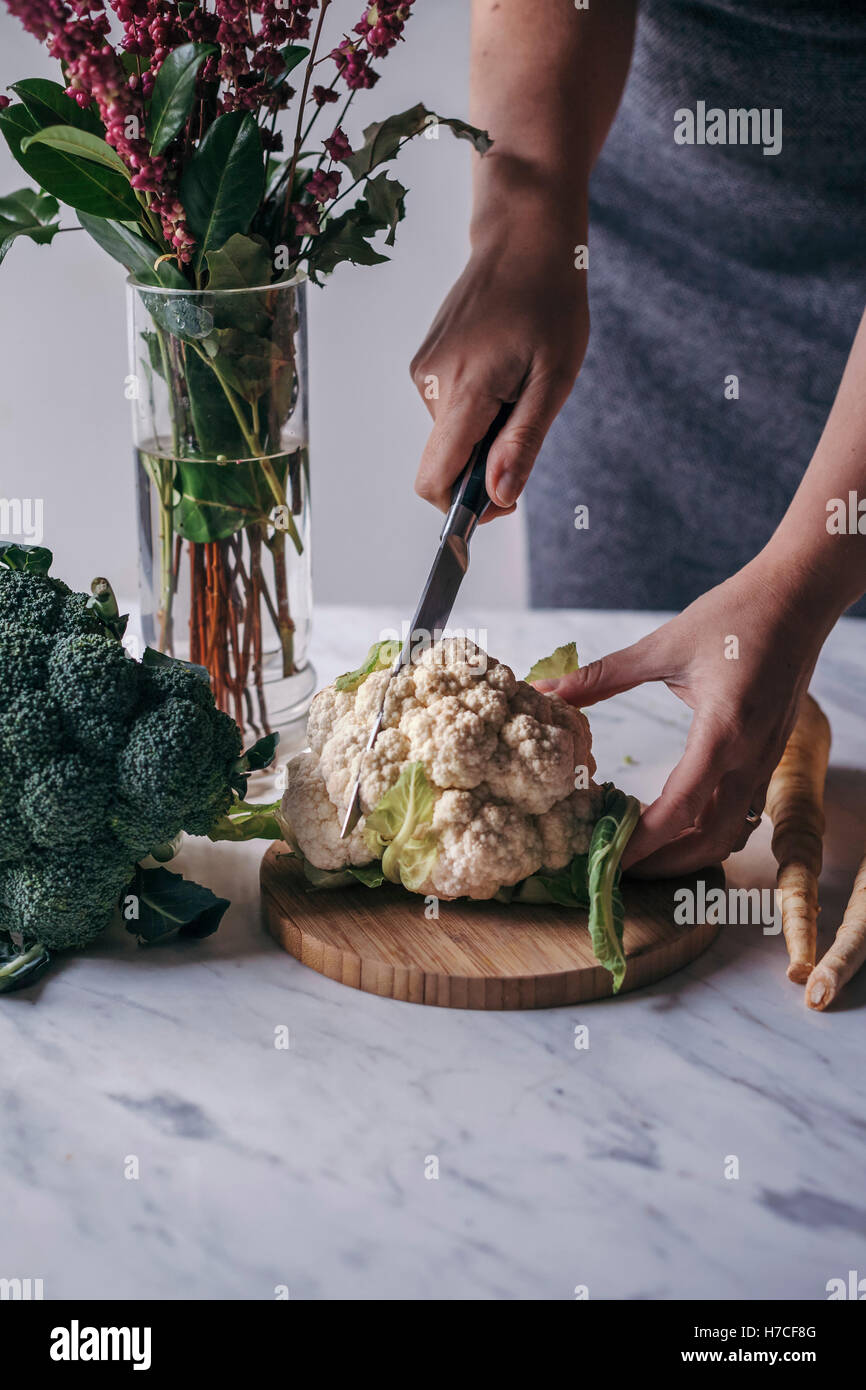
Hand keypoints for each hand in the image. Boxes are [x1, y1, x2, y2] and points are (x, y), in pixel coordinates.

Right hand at [409, 207, 587, 519]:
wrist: (522, 236)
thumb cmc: (548, 301)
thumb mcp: (554, 378)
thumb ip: (522, 442)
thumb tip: (498, 498)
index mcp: (463, 390)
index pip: (435, 479)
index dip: (462, 507)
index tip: (500, 500)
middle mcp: (430, 383)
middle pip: (445, 461)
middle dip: (484, 462)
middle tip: (528, 415)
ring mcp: (423, 370)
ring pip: (449, 435)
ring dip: (485, 429)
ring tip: (519, 379)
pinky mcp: (425, 361)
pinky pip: (448, 409)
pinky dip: (477, 407)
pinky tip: (503, 366)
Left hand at [536, 555, 833, 875]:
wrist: (800, 596)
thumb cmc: (735, 614)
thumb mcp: (663, 645)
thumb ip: (602, 676)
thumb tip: (548, 689)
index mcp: (724, 731)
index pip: (682, 807)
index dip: (644, 842)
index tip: (608, 857)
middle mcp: (750, 755)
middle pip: (710, 839)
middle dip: (664, 863)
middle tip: (618, 867)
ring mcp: (766, 759)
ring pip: (731, 832)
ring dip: (689, 852)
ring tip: (644, 854)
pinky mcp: (770, 754)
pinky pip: (743, 811)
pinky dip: (710, 828)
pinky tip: (679, 821)